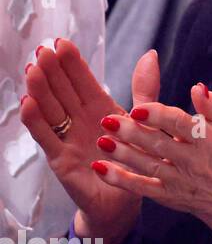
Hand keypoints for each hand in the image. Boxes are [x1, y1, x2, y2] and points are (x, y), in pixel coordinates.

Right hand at [20, 40, 157, 243]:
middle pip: (62, 91)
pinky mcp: (61, 160)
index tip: (62, 42)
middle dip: (53, 70)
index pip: (83, 81)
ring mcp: (67, 139)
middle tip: (43, 49)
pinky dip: (36, 121)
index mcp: (99, 109)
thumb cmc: (132, 159)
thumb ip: (144, 90)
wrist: (125, 201)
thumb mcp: (143, 120)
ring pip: (51, 110)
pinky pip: (47, 138)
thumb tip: (150, 54)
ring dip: (40, 90)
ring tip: (33, 70)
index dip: (72, 63)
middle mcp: (80, 121)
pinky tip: (28, 103)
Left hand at [92, 85, 211, 243]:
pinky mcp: (167, 195)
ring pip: (147, 165)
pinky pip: (141, 188)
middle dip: (132, 132)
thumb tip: (198, 87)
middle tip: (108, 120)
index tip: (137, 108)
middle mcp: (191, 160)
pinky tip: (101, 168)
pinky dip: (120, 179)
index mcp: (205, 139)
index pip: (179, 124)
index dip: (158, 116)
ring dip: (123, 154)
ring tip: (101, 141)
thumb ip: (210, 106)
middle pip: (158, 144)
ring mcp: (178, 179)